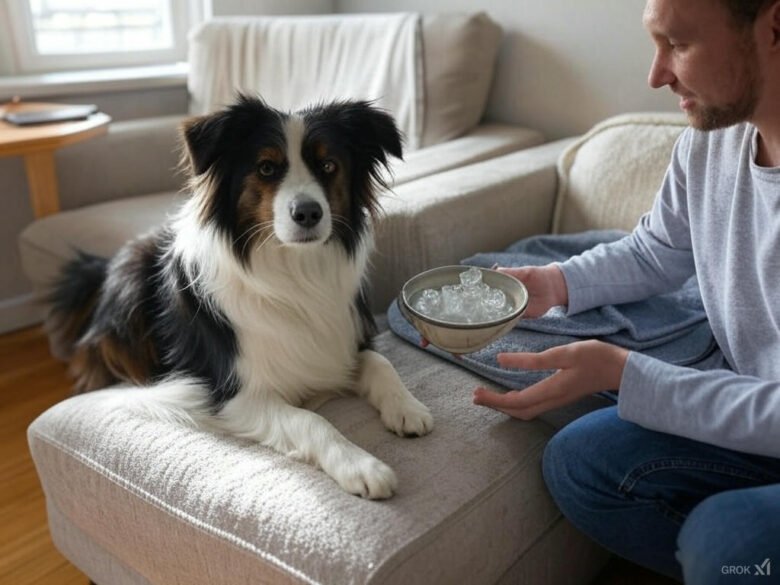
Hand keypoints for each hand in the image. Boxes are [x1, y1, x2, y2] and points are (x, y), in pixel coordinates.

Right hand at [419, 263, 566, 348]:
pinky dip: (474, 343)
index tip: (425, 315)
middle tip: (427, 341)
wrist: (554, 288)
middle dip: (438, 328)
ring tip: (445, 350)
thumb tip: (494, 270)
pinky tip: (463, 352)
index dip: (439, 306)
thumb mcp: (521, 272)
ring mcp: (491, 314)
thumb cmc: (535, 275)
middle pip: (456, 316)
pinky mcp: (503, 324)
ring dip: (454, 339)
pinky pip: (485, 334)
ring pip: (467, 328)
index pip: (456, 295)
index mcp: (483, 287)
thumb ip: (508, 273)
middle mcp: (482, 301)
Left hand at [473, 340, 628, 419]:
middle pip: (518, 411)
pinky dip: (518, 403)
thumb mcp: (563, 354)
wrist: (623, 370)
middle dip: (496, 406)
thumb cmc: (596, 358)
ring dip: (506, 405)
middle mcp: (552, 400)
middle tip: (475, 396)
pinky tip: (512, 394)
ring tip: (488, 396)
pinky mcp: (561, 395)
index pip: (515, 401)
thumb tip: (501, 361)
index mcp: (551, 390)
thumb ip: (532, 360)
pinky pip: (534, 405)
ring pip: (526, 411)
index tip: (476, 393)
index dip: (494, 400)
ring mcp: (558, 399)